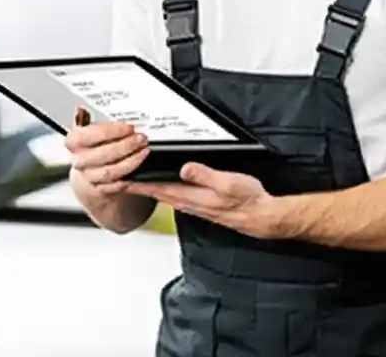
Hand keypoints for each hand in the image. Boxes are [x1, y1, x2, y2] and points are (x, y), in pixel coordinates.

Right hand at [64, 112, 149, 195]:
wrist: (91, 170)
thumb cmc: (94, 145)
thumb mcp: (93, 129)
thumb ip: (94, 121)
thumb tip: (86, 110)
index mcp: (74, 142)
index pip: (88, 136)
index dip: (111, 131)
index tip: (128, 127)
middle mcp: (79, 160)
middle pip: (102, 155)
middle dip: (125, 146)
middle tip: (141, 138)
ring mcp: (89, 176)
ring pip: (111, 171)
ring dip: (131, 161)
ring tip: (144, 150)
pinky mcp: (101, 189)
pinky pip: (116, 185)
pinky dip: (129, 176)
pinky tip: (139, 167)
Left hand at [126, 163, 286, 239]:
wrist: (261, 216)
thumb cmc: (248, 200)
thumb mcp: (228, 183)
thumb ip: (205, 175)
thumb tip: (184, 168)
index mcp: (194, 197)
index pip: (160, 189)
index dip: (141, 185)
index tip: (124, 181)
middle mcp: (192, 204)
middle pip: (160, 194)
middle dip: (141, 188)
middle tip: (123, 182)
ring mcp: (198, 206)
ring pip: (168, 197)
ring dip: (152, 191)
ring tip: (139, 184)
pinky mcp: (205, 206)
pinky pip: (178, 199)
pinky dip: (167, 193)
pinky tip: (167, 190)